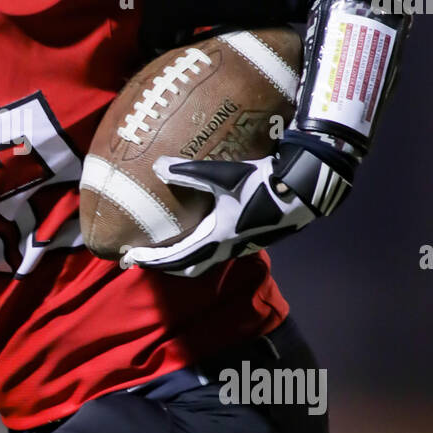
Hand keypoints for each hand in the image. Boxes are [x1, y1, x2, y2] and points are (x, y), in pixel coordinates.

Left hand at [118, 140, 351, 277]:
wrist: (303, 190)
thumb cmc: (263, 182)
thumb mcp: (223, 175)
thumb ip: (188, 172)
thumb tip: (156, 165)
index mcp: (217, 237)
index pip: (176, 258)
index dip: (151, 261)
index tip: (129, 259)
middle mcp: (228, 248)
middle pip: (188, 267)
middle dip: (163, 265)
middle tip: (142, 259)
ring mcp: (242, 246)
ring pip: (204, 261)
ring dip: (182, 259)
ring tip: (165, 250)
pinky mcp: (252, 238)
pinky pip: (218, 251)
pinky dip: (200, 250)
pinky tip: (198, 234)